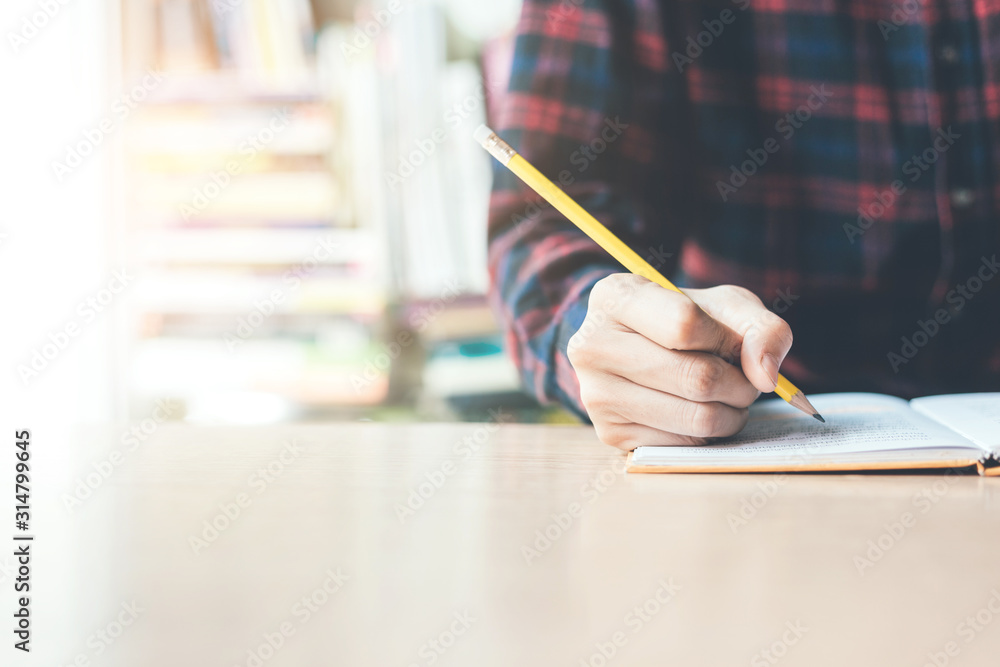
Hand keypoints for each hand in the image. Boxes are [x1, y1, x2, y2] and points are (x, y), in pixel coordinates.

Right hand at [567, 275, 793, 449]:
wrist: (639, 350)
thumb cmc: (684, 320)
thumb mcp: (724, 305)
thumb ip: (760, 328)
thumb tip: (765, 377)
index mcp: (614, 296)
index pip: (685, 324)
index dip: (727, 339)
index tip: (733, 343)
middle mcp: (592, 344)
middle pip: (697, 377)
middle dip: (740, 384)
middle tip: (743, 379)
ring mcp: (596, 393)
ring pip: (697, 418)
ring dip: (731, 412)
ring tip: (727, 396)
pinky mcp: (609, 433)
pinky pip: (684, 445)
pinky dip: (708, 434)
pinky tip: (698, 412)